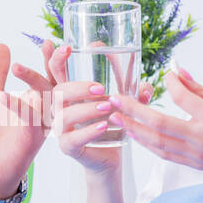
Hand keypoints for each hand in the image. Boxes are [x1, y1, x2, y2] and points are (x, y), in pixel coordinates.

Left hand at [0, 43, 51, 195]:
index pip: (51, 76)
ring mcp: (41, 126)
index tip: (49, 42)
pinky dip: (16, 105)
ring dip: (48, 84)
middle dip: (62, 67)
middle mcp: (45, 113)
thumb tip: (1, 44)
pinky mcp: (31, 138)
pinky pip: (27, 118)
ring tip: (25, 67)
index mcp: (39, 102)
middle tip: (65, 48)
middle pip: (60, 85)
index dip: (52, 59)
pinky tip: (1, 95)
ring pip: (53, 101)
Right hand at [16, 41, 150, 174]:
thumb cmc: (112, 123)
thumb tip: (146, 87)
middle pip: (58, 91)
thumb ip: (132, 92)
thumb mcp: (122, 102)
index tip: (67, 47)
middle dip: (78, 87)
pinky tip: (104, 126)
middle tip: (101, 88)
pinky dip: (89, 132)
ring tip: (107, 108)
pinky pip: (72, 139)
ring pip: (65, 115)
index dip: (55, 58)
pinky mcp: (68, 147)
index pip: (56, 71)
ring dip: (87, 109)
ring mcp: (62, 128)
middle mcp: (61, 108)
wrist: (110, 155)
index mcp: (70, 92)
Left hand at [107, 66, 202, 180]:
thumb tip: (177, 74)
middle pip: (159, 124)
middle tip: (113, 99)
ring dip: (132, 129)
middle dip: (132, 111)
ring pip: (156, 142)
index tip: (164, 75)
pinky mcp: (193, 164)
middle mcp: (202, 138)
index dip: (170, 83)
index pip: (182, 97)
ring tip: (114, 117)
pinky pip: (163, 153)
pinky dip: (146, 143)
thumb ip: (201, 90)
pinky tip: (134, 133)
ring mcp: (196, 154)